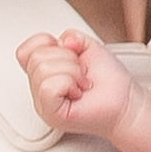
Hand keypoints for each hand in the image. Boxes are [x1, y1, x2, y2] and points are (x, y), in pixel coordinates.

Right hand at [15, 27, 140, 137]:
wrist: (125, 103)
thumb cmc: (109, 81)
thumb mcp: (88, 46)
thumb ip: (71, 37)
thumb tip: (63, 41)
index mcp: (43, 73)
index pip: (25, 50)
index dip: (47, 44)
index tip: (69, 54)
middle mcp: (40, 89)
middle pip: (36, 57)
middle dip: (67, 58)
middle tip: (81, 73)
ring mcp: (44, 103)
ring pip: (43, 69)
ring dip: (72, 71)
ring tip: (82, 83)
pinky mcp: (52, 114)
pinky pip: (48, 87)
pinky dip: (69, 83)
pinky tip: (79, 92)